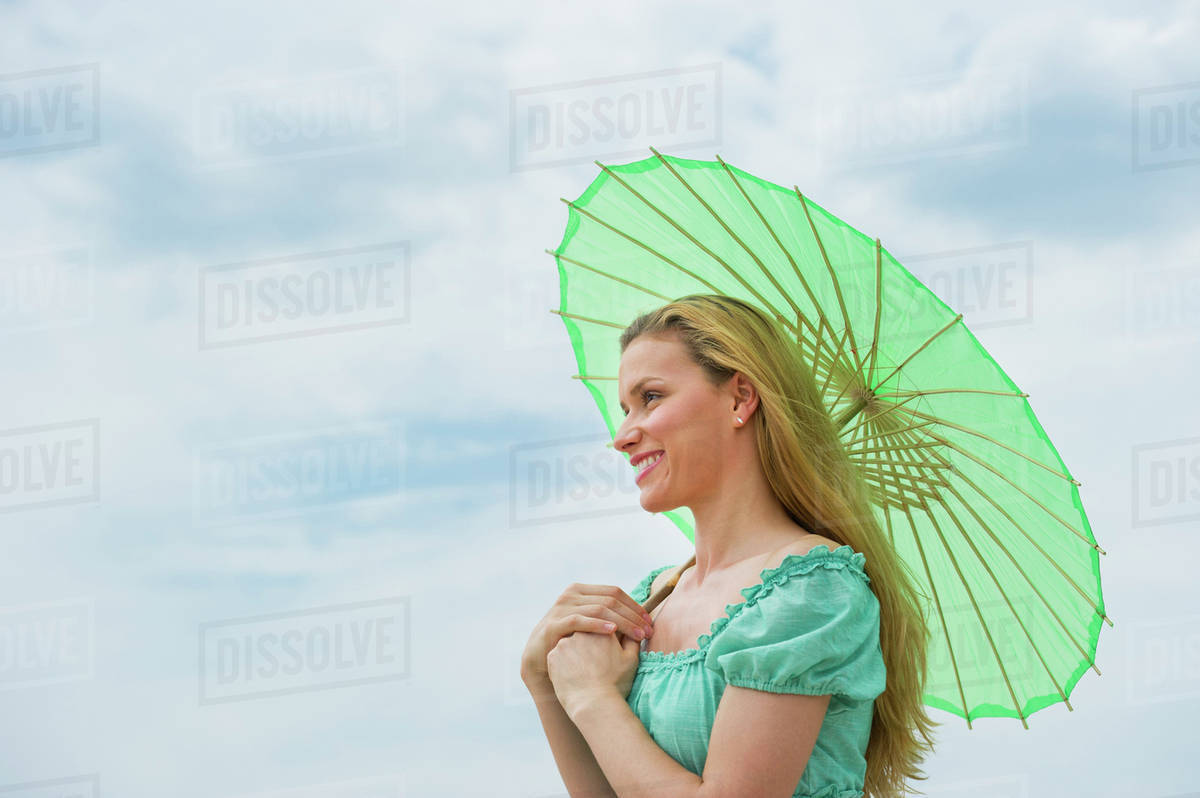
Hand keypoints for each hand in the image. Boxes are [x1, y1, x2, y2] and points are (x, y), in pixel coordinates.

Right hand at [521, 582, 653, 684]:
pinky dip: (598, 625)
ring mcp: (561, 608)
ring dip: (622, 622)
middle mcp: (571, 594)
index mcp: (582, 591)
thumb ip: (608, 616)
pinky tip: (613, 632)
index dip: (634, 606)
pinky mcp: (554, 624)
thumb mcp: (590, 624)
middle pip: (610, 600)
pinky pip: (579, 621)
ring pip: (599, 609)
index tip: (649, 622)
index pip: (615, 592)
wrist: (541, 660)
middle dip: (632, 616)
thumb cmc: (572, 643)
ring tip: (638, 636)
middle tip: (648, 632)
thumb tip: (641, 614)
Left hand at [546, 629, 641, 716]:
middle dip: (589, 648)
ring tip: (583, 674)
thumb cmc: (616, 684)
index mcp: (601, 629)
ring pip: (570, 646)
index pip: (602, 630)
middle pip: (585, 636)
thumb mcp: (631, 660)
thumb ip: (632, 640)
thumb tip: (631, 630)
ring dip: (575, 655)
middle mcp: (582, 631)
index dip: (605, 645)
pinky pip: (558, 658)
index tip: (605, 659)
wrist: (594, 704)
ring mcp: (565, 643)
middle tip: (594, 668)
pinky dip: (563, 665)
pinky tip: (572, 677)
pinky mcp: (553, 656)